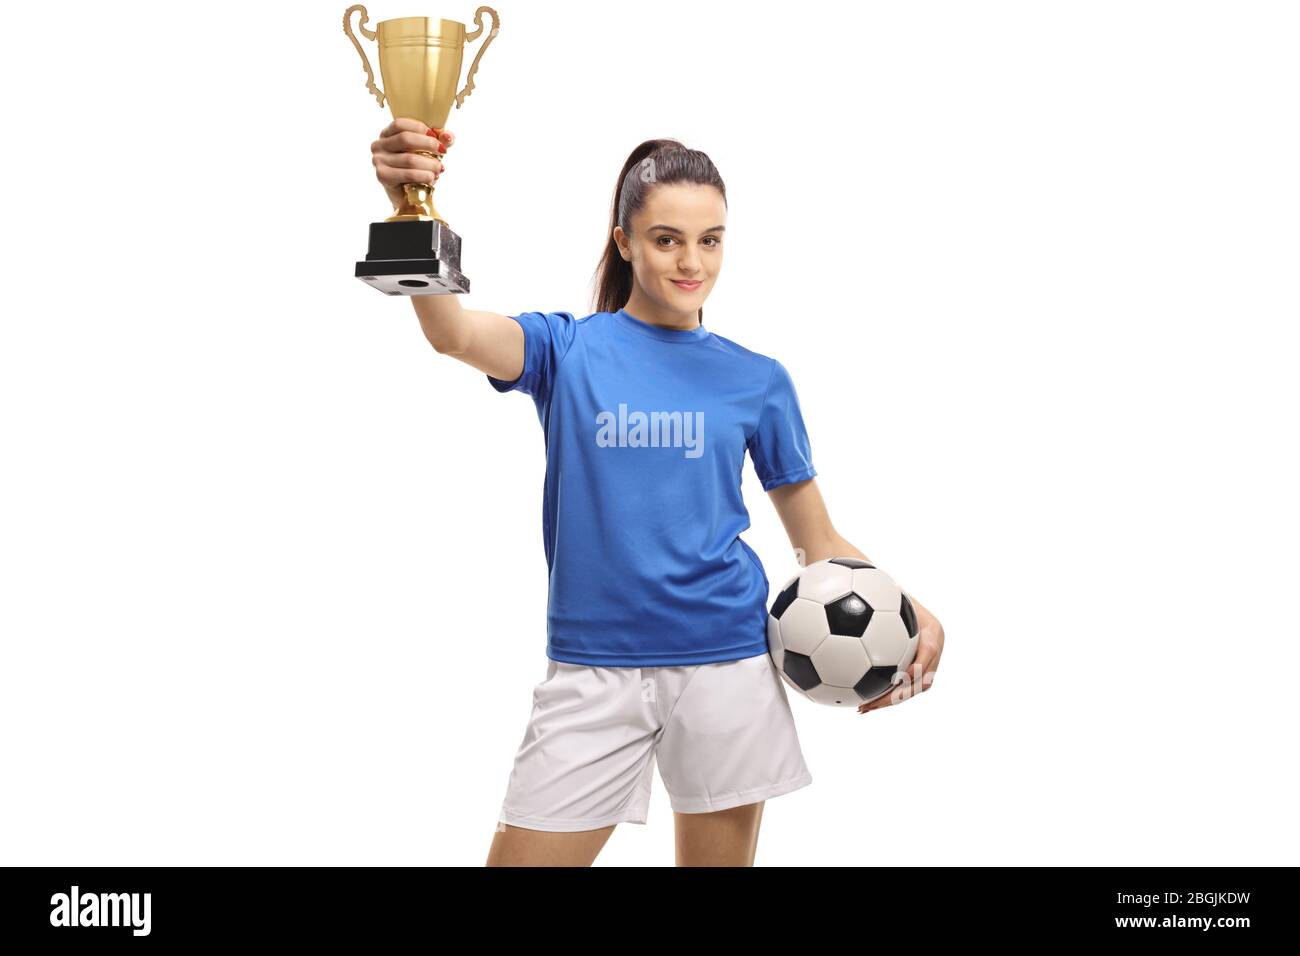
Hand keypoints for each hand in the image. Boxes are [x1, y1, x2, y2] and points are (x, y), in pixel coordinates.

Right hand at [371, 117, 454, 209]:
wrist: (408, 195)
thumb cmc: (416, 169)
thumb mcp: (427, 151)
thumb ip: (438, 141)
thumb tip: (448, 136)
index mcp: (387, 134)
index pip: (400, 124)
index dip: (419, 127)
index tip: (435, 135)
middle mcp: (378, 145)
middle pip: (405, 139)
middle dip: (428, 144)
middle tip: (443, 151)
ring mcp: (378, 161)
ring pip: (409, 158)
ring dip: (430, 163)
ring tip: (439, 168)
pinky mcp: (383, 176)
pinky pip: (408, 173)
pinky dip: (423, 175)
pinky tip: (432, 177)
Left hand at [858, 596, 943, 713]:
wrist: (899, 598)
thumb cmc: (887, 591)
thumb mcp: (888, 593)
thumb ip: (879, 596)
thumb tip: (852, 594)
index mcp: (932, 631)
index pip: (927, 653)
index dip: (916, 667)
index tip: (899, 676)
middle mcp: (935, 649)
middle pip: (922, 681)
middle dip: (897, 695)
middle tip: (873, 703)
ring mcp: (929, 662)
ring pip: (914, 689)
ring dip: (890, 701)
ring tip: (865, 708)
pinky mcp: (918, 669)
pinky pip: (904, 687)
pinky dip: (886, 696)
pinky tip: (862, 703)